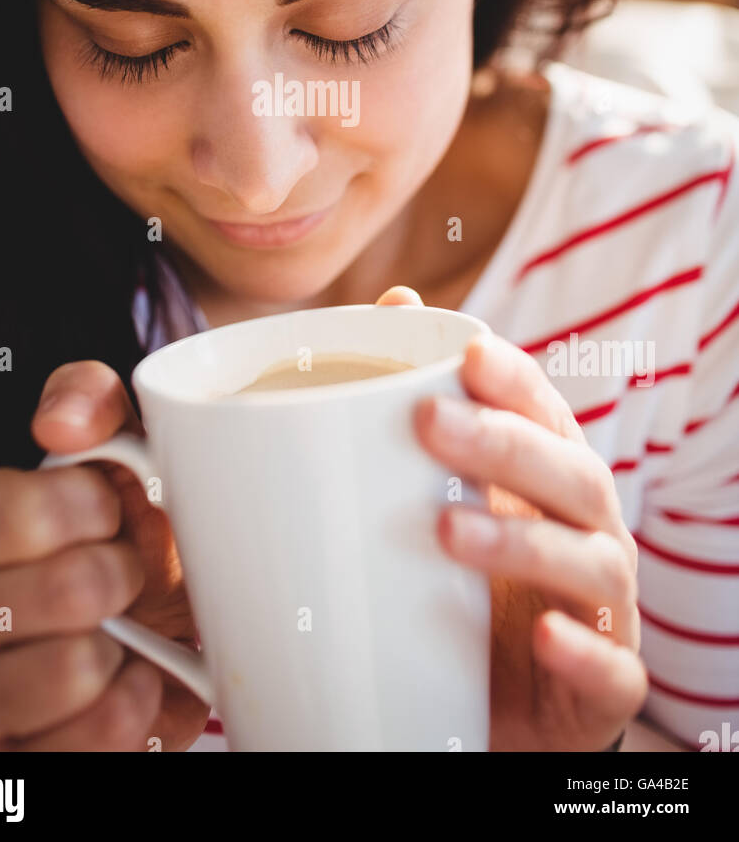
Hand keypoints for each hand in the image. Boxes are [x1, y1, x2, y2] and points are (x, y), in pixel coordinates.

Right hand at [0, 360, 208, 750]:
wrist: (152, 632)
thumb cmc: (116, 536)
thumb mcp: (110, 450)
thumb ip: (89, 403)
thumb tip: (60, 420)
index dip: (78, 507)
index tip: (109, 507)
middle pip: (45, 593)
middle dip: (116, 574)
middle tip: (123, 572)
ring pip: (66, 674)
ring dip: (126, 646)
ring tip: (124, 633)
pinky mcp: (1, 767)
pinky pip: (88, 745)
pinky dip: (134, 711)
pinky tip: (131, 684)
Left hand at [377, 287, 647, 750]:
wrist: (497, 703)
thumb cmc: (473, 580)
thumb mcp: (443, 493)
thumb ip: (421, 406)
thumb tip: (393, 302)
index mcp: (551, 477)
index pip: (545, 414)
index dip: (514, 382)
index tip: (468, 354)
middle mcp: (589, 529)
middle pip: (570, 474)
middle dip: (505, 443)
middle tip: (428, 421)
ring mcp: (603, 607)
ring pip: (590, 563)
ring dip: (523, 541)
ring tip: (448, 531)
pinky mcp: (605, 684)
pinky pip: (612, 668)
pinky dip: (583, 651)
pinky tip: (546, 635)